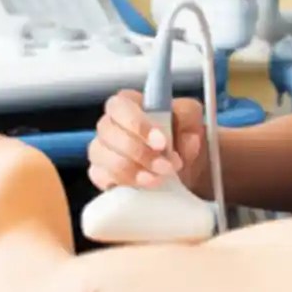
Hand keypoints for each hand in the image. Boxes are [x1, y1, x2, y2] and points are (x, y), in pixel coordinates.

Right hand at [87, 89, 208, 191]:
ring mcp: (102, 149)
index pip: (120, 105)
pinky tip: (144, 187)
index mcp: (130, 104)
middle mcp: (110, 124)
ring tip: (159, 178)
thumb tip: (189, 139)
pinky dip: (124, 183)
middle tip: (166, 166)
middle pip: (108, 131)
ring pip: (103, 156)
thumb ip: (188, 120)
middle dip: (139, 152)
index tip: (161, 143)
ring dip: (132, 170)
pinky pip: (101, 177)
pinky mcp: (101, 174)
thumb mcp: (191, 121)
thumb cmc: (180, 136)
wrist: (182, 168)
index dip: (137, 124)